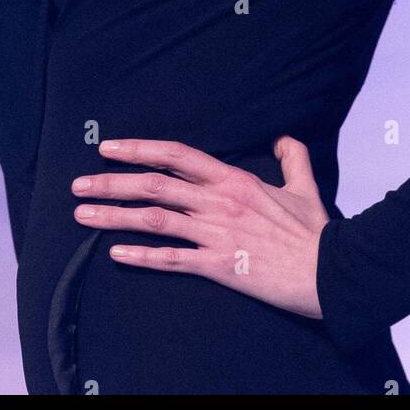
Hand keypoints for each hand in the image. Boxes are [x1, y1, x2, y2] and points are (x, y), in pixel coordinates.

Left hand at [71, 135, 329, 319]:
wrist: (331, 272)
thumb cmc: (316, 232)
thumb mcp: (304, 185)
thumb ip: (292, 157)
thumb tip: (283, 137)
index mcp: (233, 179)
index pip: (176, 155)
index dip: (139, 148)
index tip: (109, 148)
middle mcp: (218, 202)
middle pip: (154, 186)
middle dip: (112, 183)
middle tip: (79, 184)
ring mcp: (216, 234)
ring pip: (154, 220)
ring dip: (114, 216)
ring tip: (82, 215)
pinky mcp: (218, 267)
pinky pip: (171, 260)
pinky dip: (141, 256)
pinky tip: (116, 253)